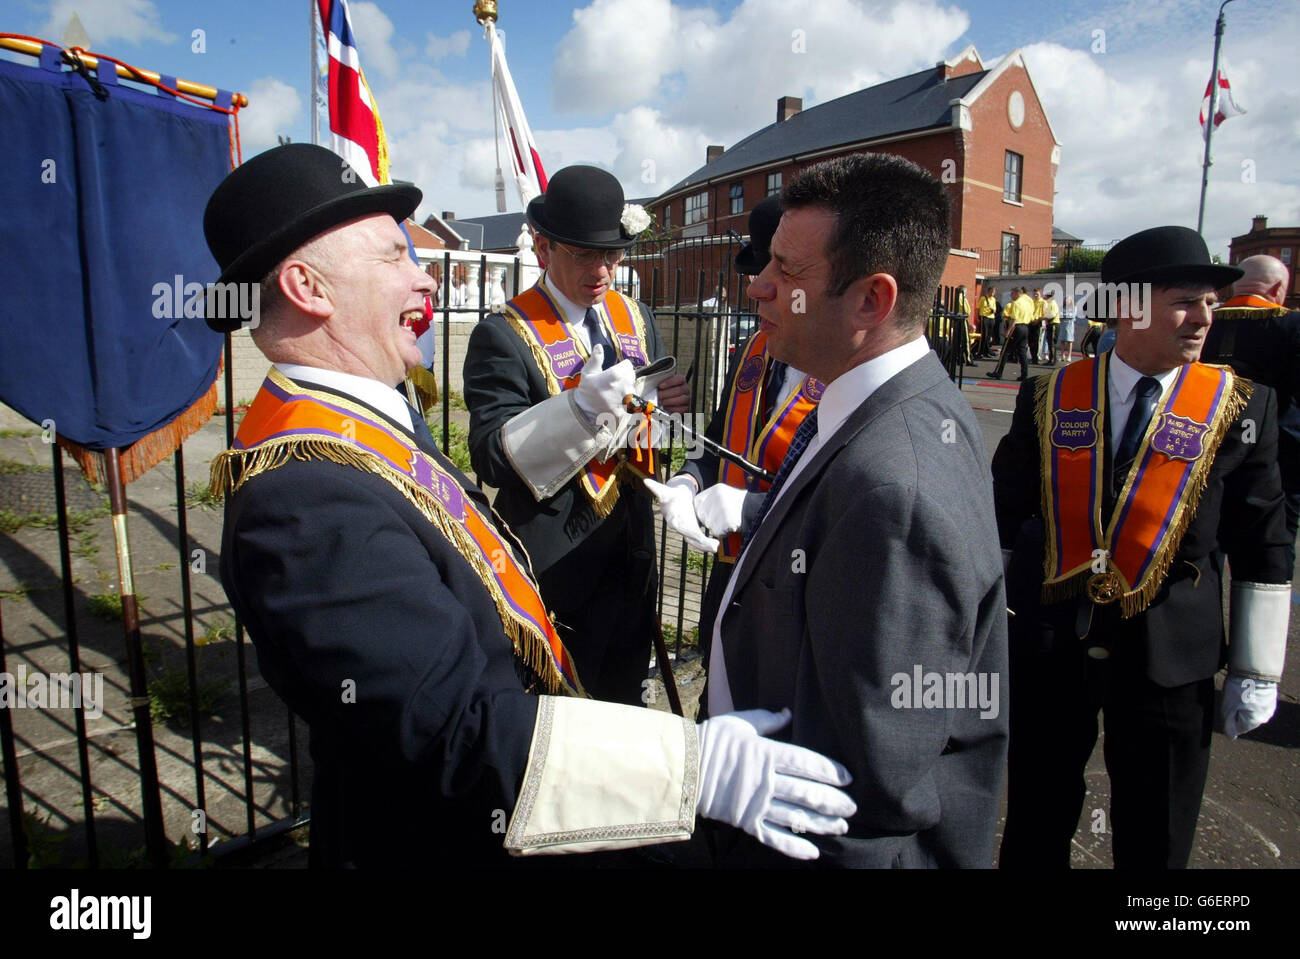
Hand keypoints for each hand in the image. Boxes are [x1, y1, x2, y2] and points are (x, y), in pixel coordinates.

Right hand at [572, 347, 634, 425]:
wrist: (583, 412)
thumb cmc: (586, 390)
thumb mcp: (588, 373)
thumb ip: (596, 359)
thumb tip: (599, 346)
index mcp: (615, 375)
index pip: (628, 365)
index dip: (622, 366)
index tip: (616, 370)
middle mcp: (623, 387)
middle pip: (631, 377)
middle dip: (624, 377)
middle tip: (613, 383)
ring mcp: (625, 400)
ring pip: (632, 389)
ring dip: (626, 389)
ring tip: (614, 393)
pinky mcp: (625, 411)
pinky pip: (630, 402)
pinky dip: (625, 402)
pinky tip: (615, 402)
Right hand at [644, 476, 717, 552]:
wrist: (675, 499)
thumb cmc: (671, 494)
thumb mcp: (664, 491)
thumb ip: (656, 488)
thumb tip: (645, 481)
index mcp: (673, 519)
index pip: (681, 527)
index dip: (688, 531)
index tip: (698, 535)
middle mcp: (679, 527)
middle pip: (689, 536)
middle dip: (699, 541)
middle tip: (710, 545)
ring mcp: (685, 530)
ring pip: (694, 540)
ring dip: (704, 545)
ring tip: (715, 548)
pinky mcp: (691, 530)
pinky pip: (698, 539)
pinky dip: (705, 544)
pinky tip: (715, 547)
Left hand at [654, 374, 690, 413]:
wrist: (668, 402)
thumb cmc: (664, 391)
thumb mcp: (663, 385)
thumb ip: (660, 384)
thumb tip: (653, 385)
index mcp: (681, 381)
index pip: (679, 379)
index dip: (669, 382)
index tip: (660, 386)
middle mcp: (685, 389)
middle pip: (679, 390)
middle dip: (667, 393)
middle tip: (658, 395)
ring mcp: (687, 398)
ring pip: (682, 399)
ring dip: (669, 401)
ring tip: (661, 402)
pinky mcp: (686, 408)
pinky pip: (682, 408)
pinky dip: (673, 409)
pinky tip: (665, 408)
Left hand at [694, 484, 748, 535]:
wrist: (762, 510)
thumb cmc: (743, 506)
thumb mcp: (726, 495)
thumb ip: (712, 501)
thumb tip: (698, 511)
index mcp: (716, 489)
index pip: (697, 503)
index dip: (703, 511)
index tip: (714, 513)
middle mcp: (717, 497)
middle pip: (702, 515)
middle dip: (710, 520)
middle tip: (725, 517)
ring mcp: (722, 509)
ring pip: (709, 525)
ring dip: (718, 527)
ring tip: (731, 520)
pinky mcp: (727, 521)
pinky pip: (718, 533)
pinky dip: (724, 533)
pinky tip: (734, 525)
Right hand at [696, 708, 855, 860]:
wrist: (684, 769)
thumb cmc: (712, 741)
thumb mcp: (739, 723)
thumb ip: (767, 719)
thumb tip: (788, 713)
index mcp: (765, 754)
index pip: (806, 762)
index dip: (829, 770)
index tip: (848, 777)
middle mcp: (765, 781)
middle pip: (807, 793)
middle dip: (833, 801)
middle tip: (852, 807)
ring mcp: (757, 804)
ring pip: (796, 816)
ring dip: (822, 823)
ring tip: (841, 826)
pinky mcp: (747, 822)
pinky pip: (774, 837)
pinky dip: (794, 847)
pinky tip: (813, 852)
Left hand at [1220, 675, 1276, 738]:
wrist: (1256, 670)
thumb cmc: (1240, 689)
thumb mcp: (1229, 707)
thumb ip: (1229, 723)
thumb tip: (1230, 736)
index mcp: (1253, 722)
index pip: (1237, 728)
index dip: (1229, 717)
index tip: (1229, 704)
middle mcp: (1264, 717)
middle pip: (1245, 719)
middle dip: (1237, 711)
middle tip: (1234, 697)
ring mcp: (1269, 707)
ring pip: (1251, 710)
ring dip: (1245, 704)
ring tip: (1241, 691)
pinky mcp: (1270, 697)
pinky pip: (1257, 702)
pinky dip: (1251, 697)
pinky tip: (1248, 689)